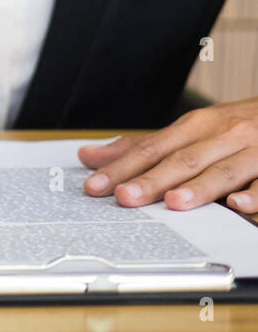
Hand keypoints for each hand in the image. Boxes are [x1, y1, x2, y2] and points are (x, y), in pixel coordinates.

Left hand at [79, 97, 257, 213]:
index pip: (151, 148)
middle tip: (125, 196)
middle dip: (153, 179)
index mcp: (195, 126)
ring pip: (223, 170)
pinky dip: (255, 194)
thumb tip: (90, 156)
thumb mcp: (189, 130)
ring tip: (174, 202)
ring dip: (199, 187)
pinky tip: (238, 204)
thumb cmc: (234, 126)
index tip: (95, 185)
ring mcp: (252, 151)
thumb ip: (142, 146)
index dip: (122, 167)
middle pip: (183, 159)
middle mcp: (222, 136)